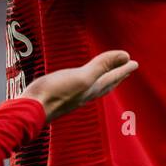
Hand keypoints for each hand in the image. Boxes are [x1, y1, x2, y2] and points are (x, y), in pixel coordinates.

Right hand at [22, 50, 137, 121]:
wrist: (32, 109)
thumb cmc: (56, 92)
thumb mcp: (82, 77)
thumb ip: (102, 66)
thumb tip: (126, 56)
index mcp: (92, 88)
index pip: (112, 76)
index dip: (123, 68)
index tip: (132, 61)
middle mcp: (85, 94)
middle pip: (106, 84)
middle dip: (117, 76)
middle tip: (126, 69)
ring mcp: (72, 96)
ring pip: (94, 87)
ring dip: (104, 80)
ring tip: (108, 76)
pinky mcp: (60, 97)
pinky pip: (80, 88)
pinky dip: (86, 83)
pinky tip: (79, 84)